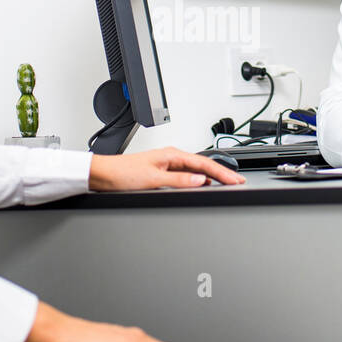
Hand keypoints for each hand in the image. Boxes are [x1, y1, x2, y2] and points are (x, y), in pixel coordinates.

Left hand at [88, 146, 245, 190]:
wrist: (103, 175)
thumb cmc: (122, 173)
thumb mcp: (153, 179)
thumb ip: (178, 180)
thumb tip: (200, 180)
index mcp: (171, 155)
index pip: (203, 164)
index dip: (222, 173)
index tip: (236, 180)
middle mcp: (170, 158)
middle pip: (203, 166)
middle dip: (222, 174)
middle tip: (238, 182)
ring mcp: (167, 165)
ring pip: (195, 171)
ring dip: (211, 177)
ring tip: (226, 184)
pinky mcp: (162, 174)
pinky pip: (186, 177)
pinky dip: (198, 181)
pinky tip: (203, 186)